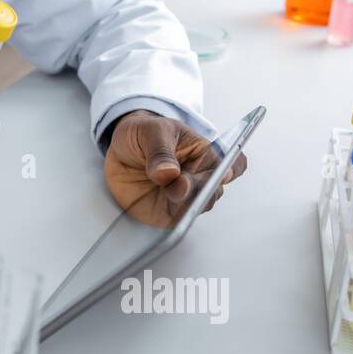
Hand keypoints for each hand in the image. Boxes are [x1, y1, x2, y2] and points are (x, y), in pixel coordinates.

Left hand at [103, 110, 247, 227]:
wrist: (118, 150)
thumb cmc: (143, 134)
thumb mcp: (151, 131)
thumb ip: (159, 151)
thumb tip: (168, 172)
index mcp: (204, 153)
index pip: (233, 164)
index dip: (233, 170)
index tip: (224, 173)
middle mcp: (200, 177)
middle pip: (215, 189)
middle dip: (202, 189)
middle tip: (183, 183)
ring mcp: (186, 197)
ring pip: (199, 206)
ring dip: (188, 202)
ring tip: (170, 191)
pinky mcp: (169, 213)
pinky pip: (179, 221)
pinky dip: (176, 220)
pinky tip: (165, 213)